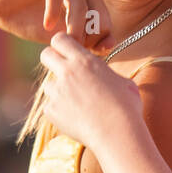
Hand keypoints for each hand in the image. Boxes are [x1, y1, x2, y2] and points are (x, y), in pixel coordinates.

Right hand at [0, 0, 111, 49]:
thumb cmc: (25, 20)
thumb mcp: (56, 34)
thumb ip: (79, 38)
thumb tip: (107, 47)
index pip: (103, 10)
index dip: (104, 31)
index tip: (99, 50)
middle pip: (96, 1)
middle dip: (93, 26)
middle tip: (82, 46)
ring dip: (75, 21)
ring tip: (66, 39)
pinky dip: (54, 10)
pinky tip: (46, 26)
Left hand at [38, 32, 143, 150]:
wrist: (116, 133)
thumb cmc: (126, 107)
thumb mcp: (122, 82)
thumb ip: (105, 74)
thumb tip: (105, 76)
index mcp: (84, 61)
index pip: (60, 39)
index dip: (63, 45)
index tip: (69, 53)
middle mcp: (67, 72)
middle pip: (45, 54)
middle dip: (52, 60)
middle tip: (64, 72)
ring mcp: (56, 92)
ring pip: (48, 85)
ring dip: (58, 91)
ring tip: (78, 103)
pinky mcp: (51, 110)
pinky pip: (50, 107)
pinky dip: (60, 111)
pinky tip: (76, 118)